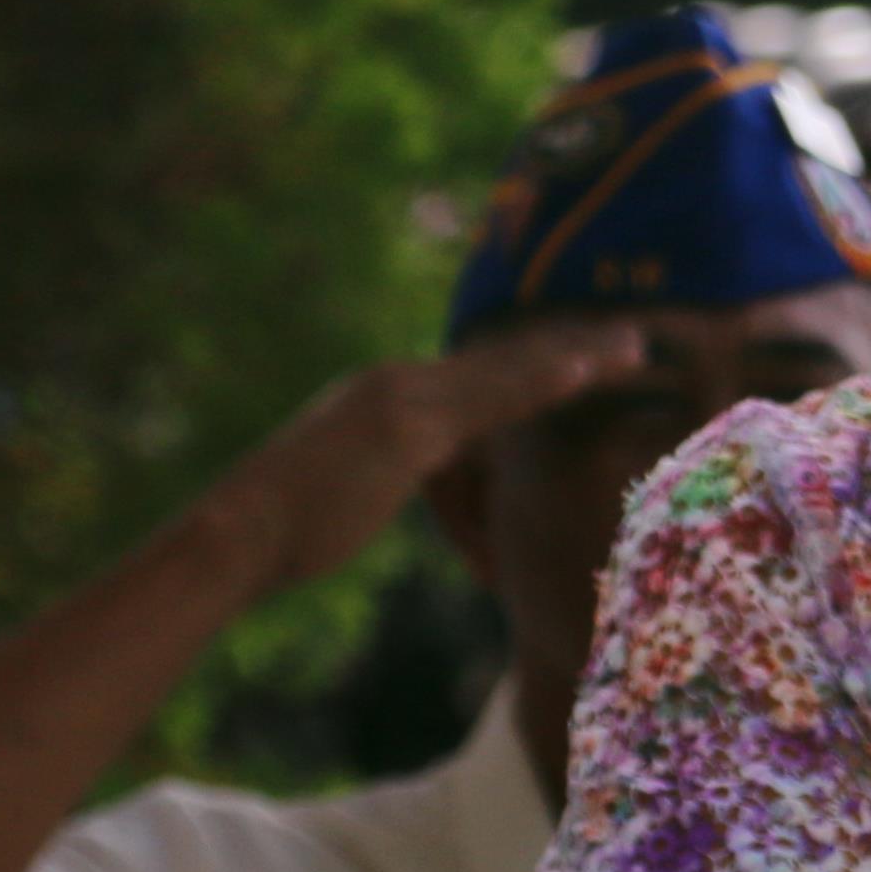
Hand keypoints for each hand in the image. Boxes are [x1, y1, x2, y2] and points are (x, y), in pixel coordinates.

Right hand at [222, 316, 656, 598]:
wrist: (234, 537)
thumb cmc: (284, 531)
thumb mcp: (355, 485)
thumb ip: (399, 464)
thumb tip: (424, 466)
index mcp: (389, 394)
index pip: (482, 370)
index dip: (538, 359)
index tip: (590, 350)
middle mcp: (400, 382)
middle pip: (505, 357)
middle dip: (572, 345)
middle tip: (635, 334)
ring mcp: (404, 398)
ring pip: (509, 369)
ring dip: (578, 355)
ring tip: (636, 345)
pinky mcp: (408, 426)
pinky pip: (491, 400)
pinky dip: (543, 380)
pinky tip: (586, 369)